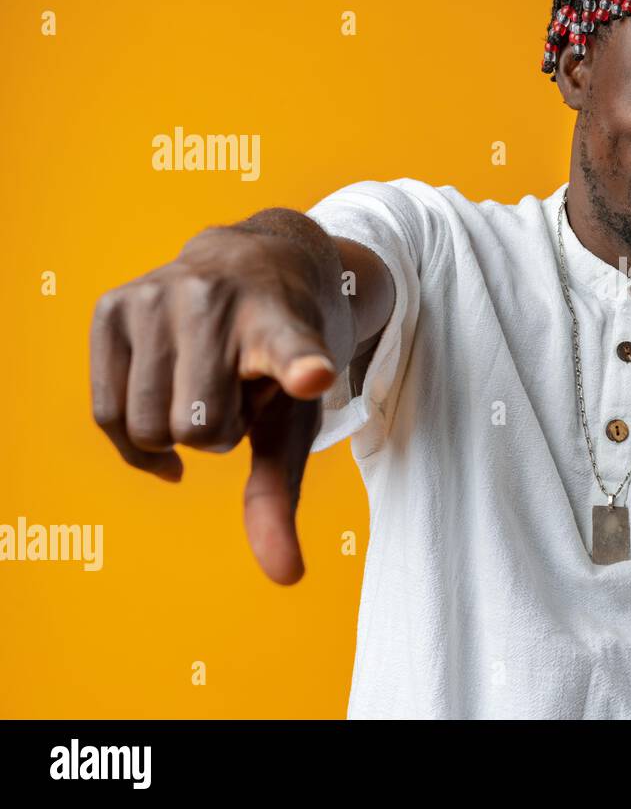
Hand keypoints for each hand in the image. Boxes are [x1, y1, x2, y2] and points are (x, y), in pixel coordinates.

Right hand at [90, 222, 352, 583]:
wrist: (256, 263)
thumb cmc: (283, 355)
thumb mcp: (294, 416)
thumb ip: (281, 494)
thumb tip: (285, 578)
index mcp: (283, 326)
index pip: (291, 351)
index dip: (301, 368)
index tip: (315, 376)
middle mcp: (218, 301)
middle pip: (196, 431)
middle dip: (215, 432)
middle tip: (238, 390)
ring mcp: (158, 294)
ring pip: (144, 426)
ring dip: (173, 425)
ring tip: (206, 380)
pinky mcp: (111, 304)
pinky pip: (104, 411)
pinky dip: (131, 430)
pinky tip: (163, 400)